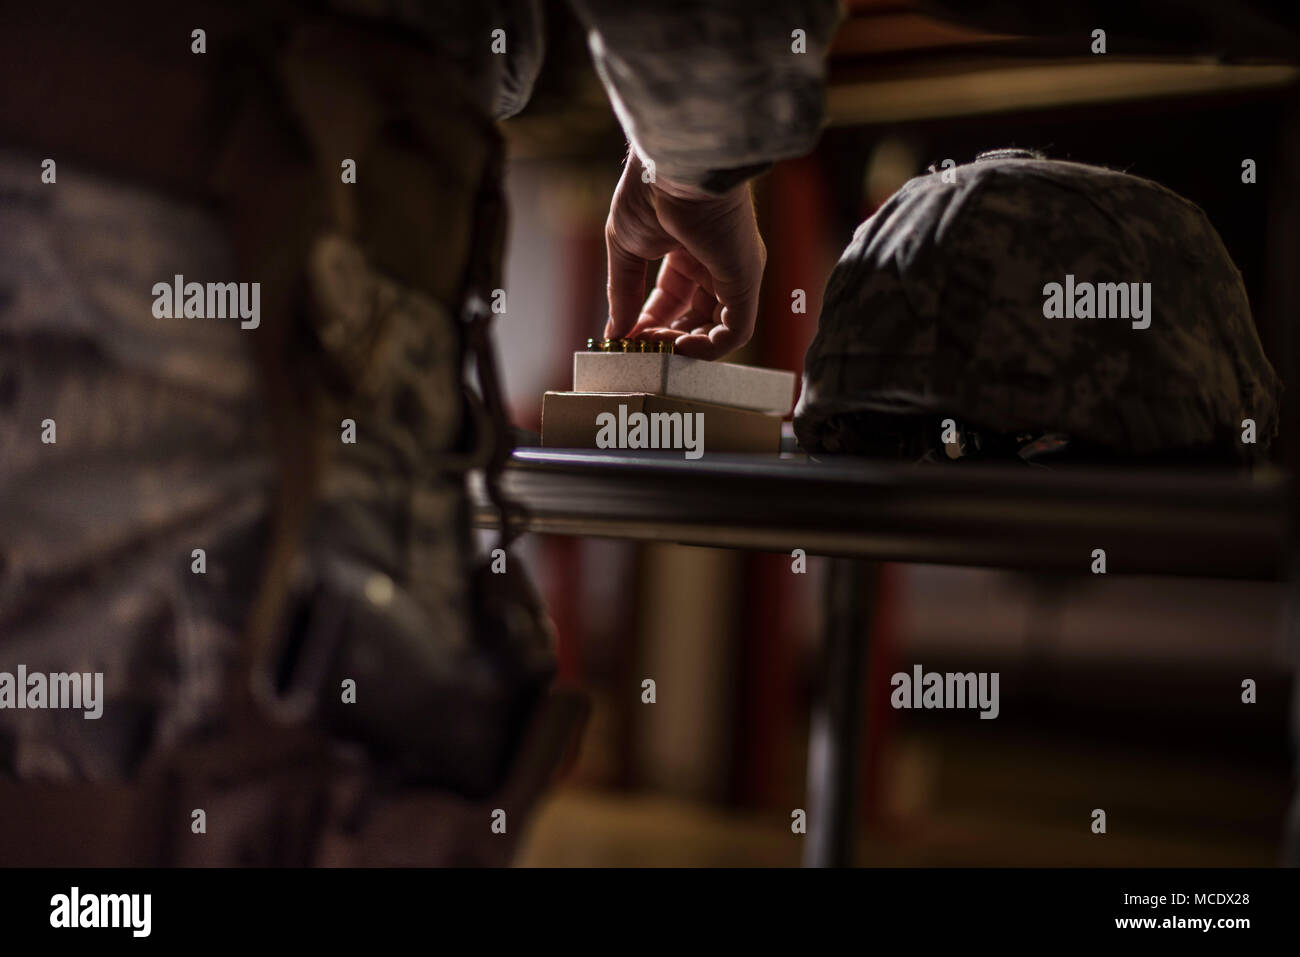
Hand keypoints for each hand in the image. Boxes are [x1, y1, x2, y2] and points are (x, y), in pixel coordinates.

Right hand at [603, 151, 765, 359]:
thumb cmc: (648, 192)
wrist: (672, 167)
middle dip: (666, 337)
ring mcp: (735, 271)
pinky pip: (735, 332)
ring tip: (655, 348)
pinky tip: (679, 347)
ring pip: (718, 329)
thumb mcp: (624, 247)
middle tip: (639, 348)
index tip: (626, 337)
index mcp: (689, 247)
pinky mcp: (745, 281)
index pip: (674, 298)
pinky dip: (708, 349)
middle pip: (697, 316)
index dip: (649, 321)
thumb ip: (622, 292)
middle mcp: (717, 261)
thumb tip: (614, 333)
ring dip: (685, 348)